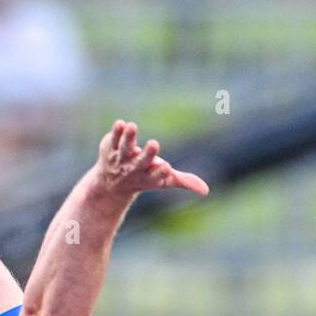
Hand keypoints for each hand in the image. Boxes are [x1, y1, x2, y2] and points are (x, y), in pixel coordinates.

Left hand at [93, 121, 208, 197]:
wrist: (110, 184)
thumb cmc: (143, 179)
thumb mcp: (163, 181)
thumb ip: (184, 182)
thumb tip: (206, 191)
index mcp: (148, 178)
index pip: (155, 177)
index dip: (160, 173)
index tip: (166, 168)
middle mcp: (133, 169)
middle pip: (141, 162)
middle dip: (147, 154)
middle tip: (154, 144)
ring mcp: (120, 159)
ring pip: (124, 148)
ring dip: (128, 138)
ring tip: (132, 126)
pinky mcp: (110, 148)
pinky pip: (113, 139)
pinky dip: (116, 132)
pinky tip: (120, 124)